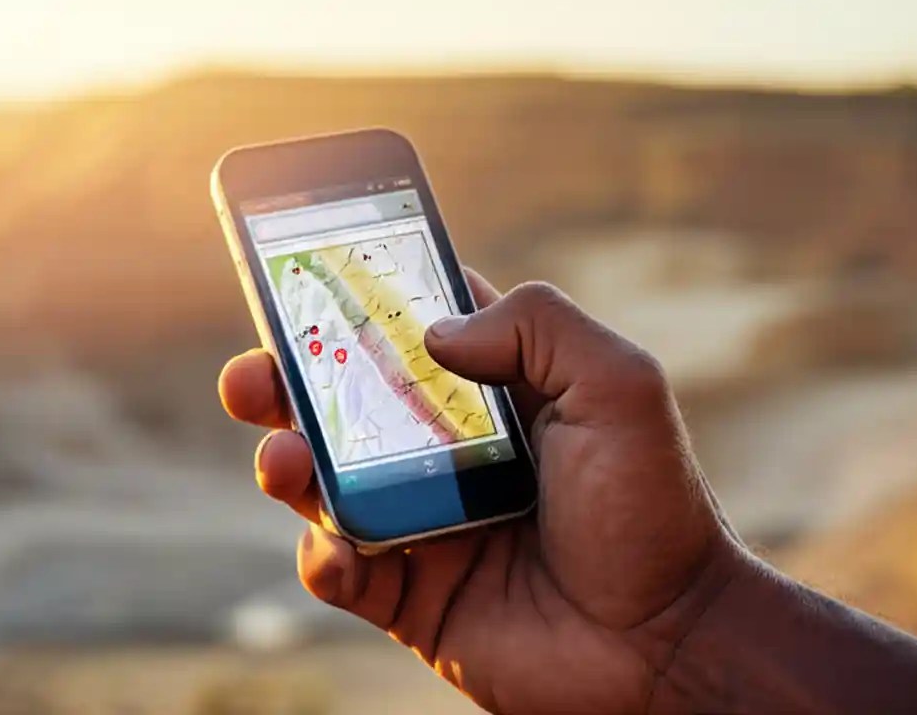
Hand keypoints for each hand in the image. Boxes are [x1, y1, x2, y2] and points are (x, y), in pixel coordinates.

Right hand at [218, 270, 747, 713]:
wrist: (664, 643)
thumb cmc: (652, 508)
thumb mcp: (617, 387)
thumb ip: (537, 326)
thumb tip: (435, 332)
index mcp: (490, 390)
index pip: (408, 326)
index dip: (356, 299)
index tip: (304, 274)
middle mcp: (444, 448)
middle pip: (340, 400)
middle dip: (284, 381)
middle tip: (252, 376)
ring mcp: (420, 521)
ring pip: (320, 483)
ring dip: (285, 465)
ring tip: (283, 460)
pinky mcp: (408, 594)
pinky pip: (338, 570)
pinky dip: (322, 556)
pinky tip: (336, 550)